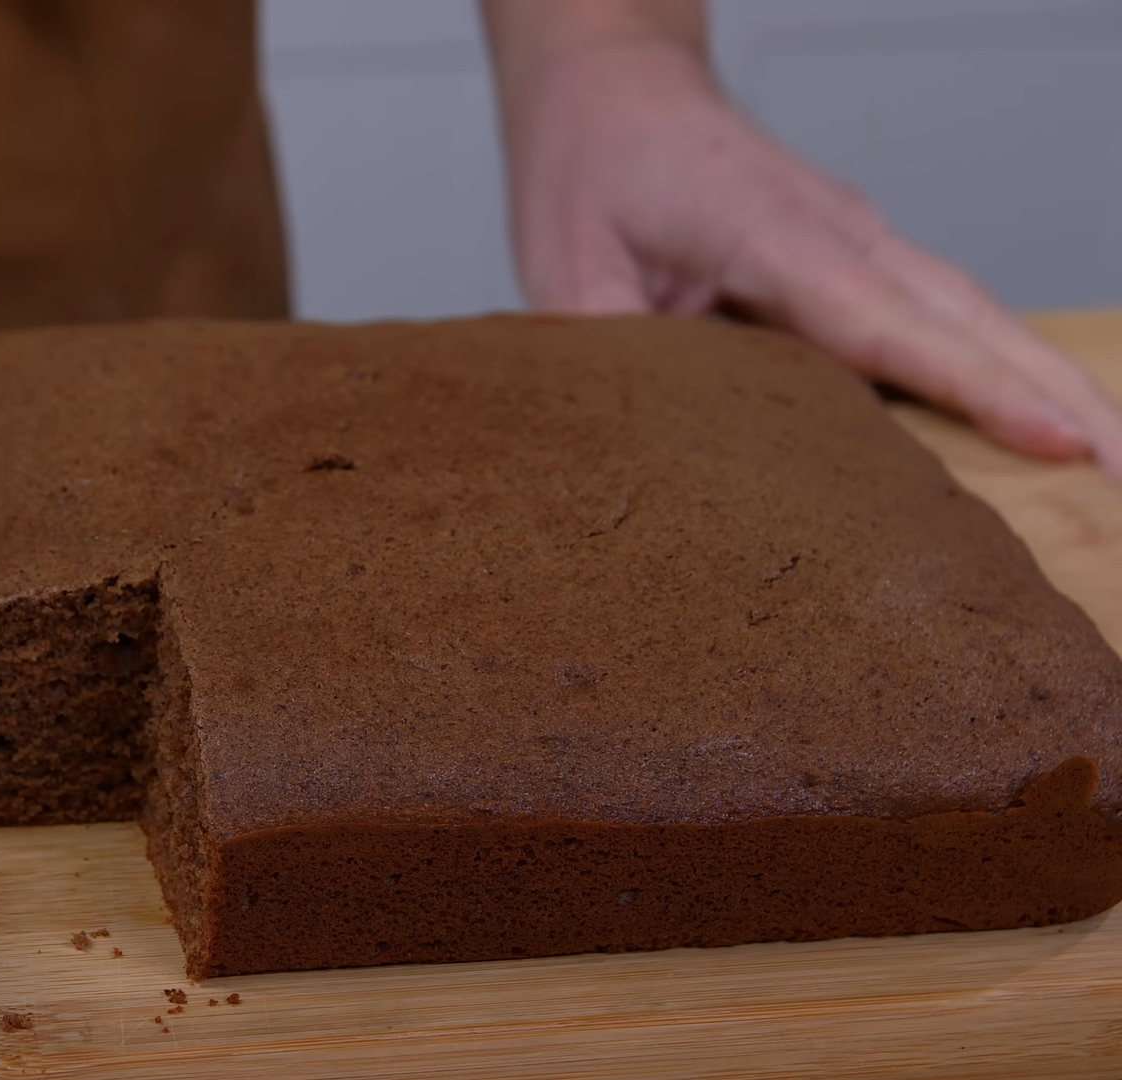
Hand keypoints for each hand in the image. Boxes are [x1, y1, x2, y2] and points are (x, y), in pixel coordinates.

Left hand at [489, 19, 1121, 475]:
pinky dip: (1008, 366)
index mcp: (769, 232)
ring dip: (1051, 384)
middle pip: (969, 319)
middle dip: (1057, 398)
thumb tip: (647, 442)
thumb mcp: (562, 266)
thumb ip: (608, 351)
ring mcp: (860, 238)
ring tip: (1115, 469)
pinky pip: (947, 316)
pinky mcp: (860, 256)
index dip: (970, 386)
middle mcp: (838, 230)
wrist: (613, 89)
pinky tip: (1044, 422)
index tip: (1053, 441)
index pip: (884, 321)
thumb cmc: (591, 169)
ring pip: (976, 315)